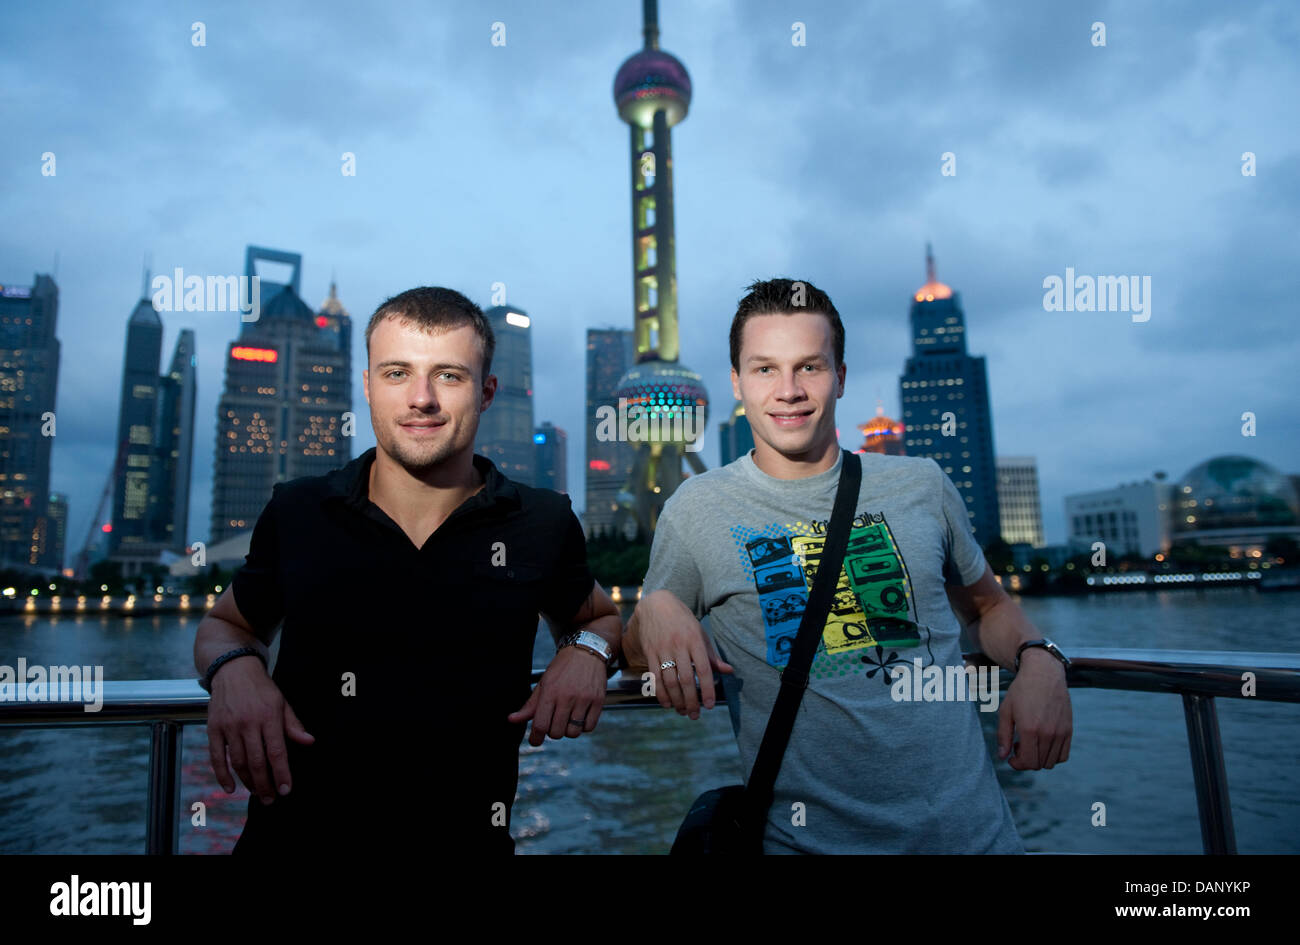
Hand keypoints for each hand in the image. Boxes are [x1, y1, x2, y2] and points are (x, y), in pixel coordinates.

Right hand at [205, 656, 314, 803]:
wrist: (233, 670)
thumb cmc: (262, 689)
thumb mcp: (282, 703)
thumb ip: (293, 725)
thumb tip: (309, 742)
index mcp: (269, 716)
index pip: (277, 752)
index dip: (282, 773)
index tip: (286, 790)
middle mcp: (248, 722)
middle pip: (257, 762)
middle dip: (265, 784)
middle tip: (270, 799)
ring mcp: (229, 726)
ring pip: (238, 761)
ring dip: (248, 781)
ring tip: (257, 792)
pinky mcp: (213, 728)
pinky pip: (217, 757)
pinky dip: (222, 775)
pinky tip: (231, 788)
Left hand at [508, 645, 607, 746]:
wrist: (586, 651)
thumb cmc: (562, 668)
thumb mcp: (543, 683)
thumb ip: (530, 705)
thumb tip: (512, 720)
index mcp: (550, 692)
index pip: (540, 724)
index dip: (536, 738)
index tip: (535, 741)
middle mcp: (567, 696)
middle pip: (557, 733)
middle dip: (553, 732)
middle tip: (553, 722)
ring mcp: (584, 699)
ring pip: (573, 733)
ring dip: (568, 730)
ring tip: (567, 719)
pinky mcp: (598, 701)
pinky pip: (589, 727)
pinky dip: (583, 727)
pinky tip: (579, 716)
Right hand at [629, 589, 732, 719]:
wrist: (657, 604)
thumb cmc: (682, 621)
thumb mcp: (700, 633)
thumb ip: (711, 655)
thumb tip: (728, 671)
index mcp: (694, 640)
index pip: (703, 669)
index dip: (706, 689)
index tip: (709, 705)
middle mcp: (678, 645)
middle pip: (685, 679)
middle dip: (691, 700)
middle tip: (695, 715)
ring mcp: (662, 649)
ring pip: (669, 681)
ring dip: (676, 700)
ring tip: (683, 711)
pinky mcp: (649, 652)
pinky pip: (654, 676)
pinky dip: (660, 693)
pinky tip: (667, 703)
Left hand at [997, 649, 1071, 769]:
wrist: (1044, 673)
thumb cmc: (1021, 691)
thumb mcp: (1006, 711)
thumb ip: (1003, 736)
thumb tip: (1003, 757)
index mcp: (1030, 729)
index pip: (1028, 762)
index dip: (1017, 765)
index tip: (1011, 758)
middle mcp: (1048, 733)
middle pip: (1039, 764)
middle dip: (1026, 761)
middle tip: (1018, 746)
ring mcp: (1061, 732)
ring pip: (1051, 762)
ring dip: (1039, 758)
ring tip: (1030, 743)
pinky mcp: (1069, 730)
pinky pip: (1063, 755)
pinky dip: (1052, 755)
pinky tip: (1043, 743)